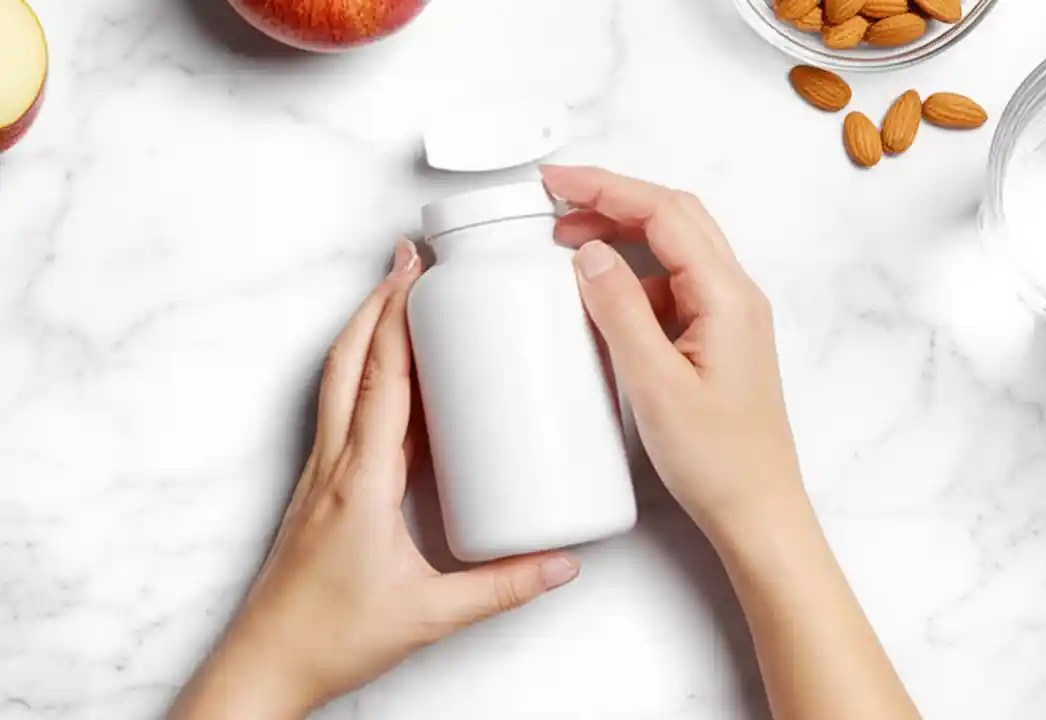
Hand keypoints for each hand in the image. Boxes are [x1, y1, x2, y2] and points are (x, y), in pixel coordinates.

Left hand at [170, 239, 580, 719]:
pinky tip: (397, 386)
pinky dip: (368, 378)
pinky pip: (346, 415)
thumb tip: (558, 563)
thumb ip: (503, 587)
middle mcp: (336, 465)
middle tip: (407, 264)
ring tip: (400, 304)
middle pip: (349, 361)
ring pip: (340, 383)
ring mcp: (325, 474)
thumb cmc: (328, 635)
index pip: (382, 379)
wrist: (267, 663)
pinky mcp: (326, 488)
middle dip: (376, 303)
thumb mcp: (430, 612)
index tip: (415, 272)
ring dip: (367, 334)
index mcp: (362, 481)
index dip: (398, 317)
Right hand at [544, 168, 919, 719]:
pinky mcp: (718, 340)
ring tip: (568, 245)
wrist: (758, 511)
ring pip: (675, 250)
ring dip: (623, 236)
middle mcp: (735, 296)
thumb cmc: (719, 461)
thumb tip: (591, 254)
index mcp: (726, 297)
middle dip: (613, 200)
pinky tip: (602, 296)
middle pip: (674, 217)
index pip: (664, 213)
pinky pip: (674, 287)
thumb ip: (620, 311)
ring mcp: (730, 317)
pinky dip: (635, 277)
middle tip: (556, 204)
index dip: (606, 188)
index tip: (557, 183)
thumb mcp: (654, 384)